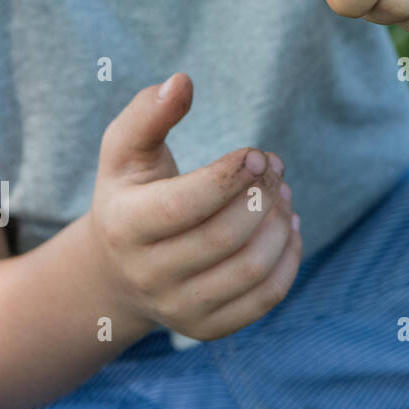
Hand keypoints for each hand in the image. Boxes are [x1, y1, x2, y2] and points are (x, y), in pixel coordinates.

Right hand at [87, 73, 301, 340]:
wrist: (118, 271)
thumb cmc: (132, 193)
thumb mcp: (125, 151)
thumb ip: (149, 112)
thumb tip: (182, 81)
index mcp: (124, 226)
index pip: (185, 206)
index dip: (231, 176)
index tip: (257, 154)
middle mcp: (148, 275)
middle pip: (225, 236)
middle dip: (262, 194)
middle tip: (274, 166)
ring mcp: (179, 308)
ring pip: (250, 269)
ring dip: (280, 223)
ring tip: (281, 193)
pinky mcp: (209, 327)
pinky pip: (266, 296)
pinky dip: (289, 256)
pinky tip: (287, 226)